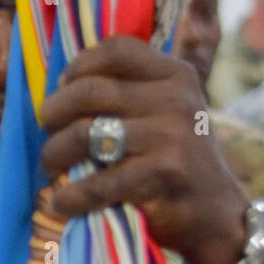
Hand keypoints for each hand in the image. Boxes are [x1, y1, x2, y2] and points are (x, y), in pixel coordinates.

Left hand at [37, 36, 249, 263]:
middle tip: (47, 130)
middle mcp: (175, 99)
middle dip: (55, 112)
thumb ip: (132, 93)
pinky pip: (98, 182)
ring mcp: (170, 136)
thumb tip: (61, 88)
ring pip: (85, 133)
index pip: (116, 50)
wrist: (216, 213)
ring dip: (54, 152)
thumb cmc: (178, 161)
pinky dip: (71, 195)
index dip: (78, 66)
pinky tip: (59, 203)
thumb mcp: (168, 113)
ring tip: (49, 166)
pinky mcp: (162, 174)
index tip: (61, 89)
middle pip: (90, 90)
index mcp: (175, 76)